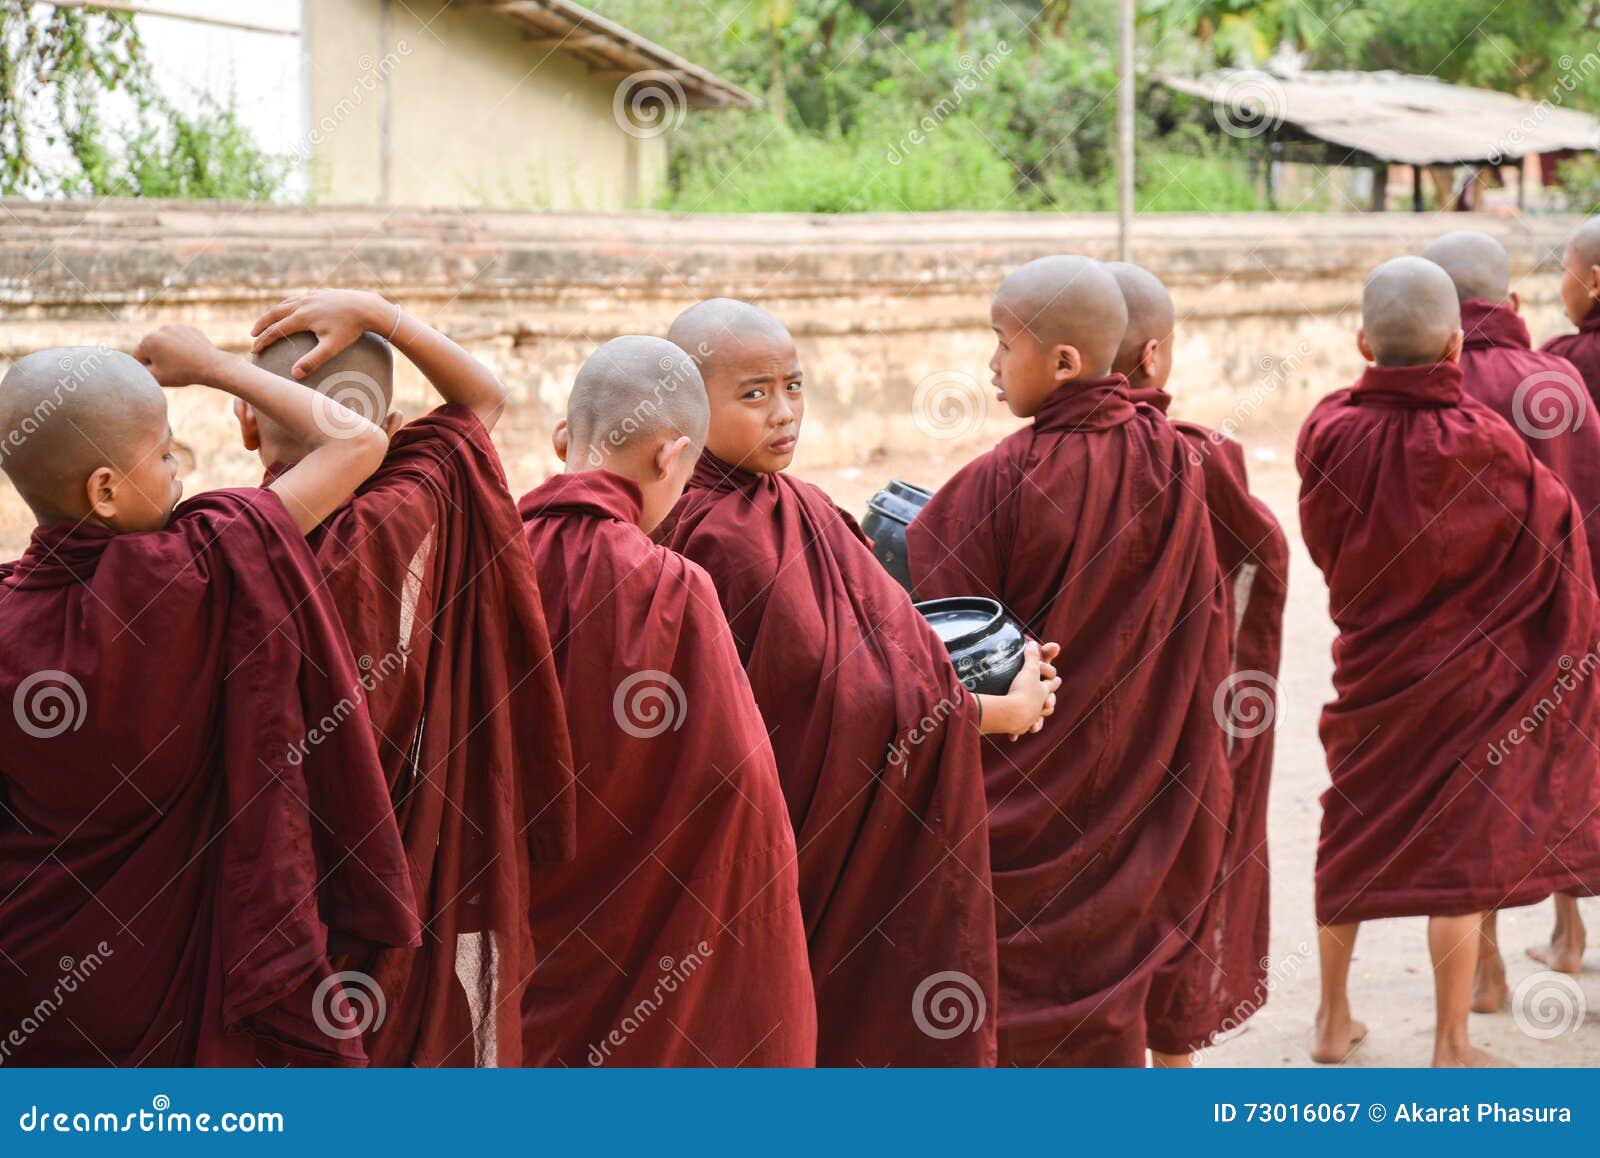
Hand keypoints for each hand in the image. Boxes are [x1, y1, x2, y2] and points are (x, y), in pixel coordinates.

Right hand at [135, 325, 226, 387]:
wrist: (212, 366)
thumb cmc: (182, 373)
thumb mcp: (156, 378)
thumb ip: (139, 372)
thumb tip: (130, 367)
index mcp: (149, 339)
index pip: (138, 356)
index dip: (148, 367)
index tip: (162, 372)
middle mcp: (160, 329)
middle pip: (152, 348)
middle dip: (158, 358)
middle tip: (173, 368)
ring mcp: (176, 326)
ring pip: (166, 343)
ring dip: (169, 352)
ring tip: (182, 362)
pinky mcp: (189, 328)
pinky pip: (179, 339)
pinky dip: (182, 347)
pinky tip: (190, 355)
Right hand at [250, 289, 390, 378]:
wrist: (367, 307)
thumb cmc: (350, 330)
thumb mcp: (332, 348)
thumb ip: (312, 361)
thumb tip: (294, 375)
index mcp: (302, 317)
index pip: (276, 330)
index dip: (264, 341)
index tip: (255, 350)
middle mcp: (303, 303)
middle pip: (275, 313)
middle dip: (262, 324)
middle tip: (253, 334)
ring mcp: (311, 296)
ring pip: (286, 303)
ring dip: (274, 313)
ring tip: (268, 322)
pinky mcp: (320, 292)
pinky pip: (299, 298)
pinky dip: (288, 305)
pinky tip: (292, 311)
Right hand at [1002, 640, 1061, 741]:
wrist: (1012, 712)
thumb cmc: (1022, 689)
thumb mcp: (1029, 668)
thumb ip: (1032, 656)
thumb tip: (1033, 643)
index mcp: (1044, 691)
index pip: (1052, 684)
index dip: (1054, 680)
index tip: (1056, 679)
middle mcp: (1039, 706)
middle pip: (1048, 704)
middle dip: (1049, 703)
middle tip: (1049, 702)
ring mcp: (1030, 717)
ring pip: (1036, 720)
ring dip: (1036, 721)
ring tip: (1035, 723)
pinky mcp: (1017, 727)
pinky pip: (1018, 730)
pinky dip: (1017, 733)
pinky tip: (1014, 737)